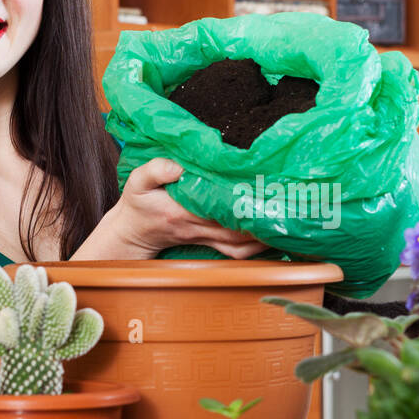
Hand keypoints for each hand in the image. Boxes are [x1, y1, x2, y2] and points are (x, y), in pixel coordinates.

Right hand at [73, 158, 268, 259]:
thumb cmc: (138, 204)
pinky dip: (257, 247)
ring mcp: (206, 239)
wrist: (133, 233)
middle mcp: (198, 229)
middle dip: (261, 220)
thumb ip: (155, 170)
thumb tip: (179, 166)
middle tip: (286, 206)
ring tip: (286, 222)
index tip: (263, 191)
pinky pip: (238, 252)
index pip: (217, 208)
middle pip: (237, 230)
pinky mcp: (211, 244)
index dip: (242, 202)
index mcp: (181, 212)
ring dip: (264, 237)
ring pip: (241, 245)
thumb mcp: (137, 182)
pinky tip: (273, 237)